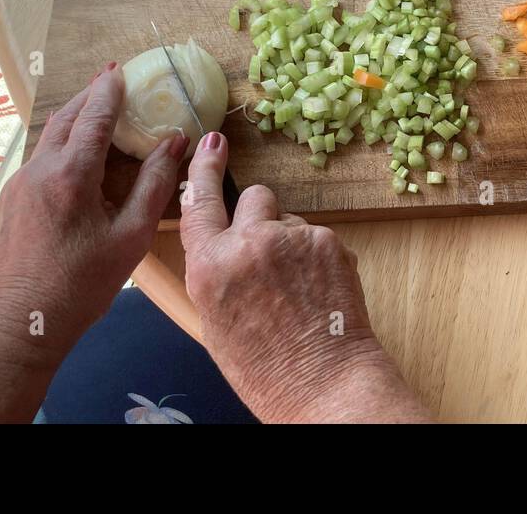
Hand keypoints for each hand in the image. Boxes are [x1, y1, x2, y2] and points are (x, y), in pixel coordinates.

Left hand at [0, 64, 186, 364]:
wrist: (17, 325)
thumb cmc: (81, 286)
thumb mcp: (131, 236)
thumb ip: (155, 184)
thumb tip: (175, 141)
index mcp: (71, 174)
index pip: (94, 117)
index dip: (110, 91)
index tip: (122, 70)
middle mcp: (40, 170)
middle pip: (65, 119)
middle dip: (89, 96)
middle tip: (110, 79)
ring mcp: (19, 186)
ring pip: (48, 138)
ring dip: (73, 118)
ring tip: (94, 109)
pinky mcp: (10, 204)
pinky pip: (40, 158)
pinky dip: (61, 142)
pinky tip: (74, 155)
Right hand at [180, 133, 429, 422]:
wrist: (323, 384)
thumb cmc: (265, 367)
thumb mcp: (214, 320)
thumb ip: (214, 271)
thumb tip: (220, 241)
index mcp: (209, 266)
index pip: (198, 200)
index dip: (204, 168)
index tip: (211, 143)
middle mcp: (247, 243)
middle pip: (253, 197)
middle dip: (259, 217)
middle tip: (268, 254)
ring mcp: (292, 238)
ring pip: (288, 217)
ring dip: (289, 239)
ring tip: (297, 287)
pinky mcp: (328, 240)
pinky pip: (316, 235)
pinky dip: (316, 256)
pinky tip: (318, 291)